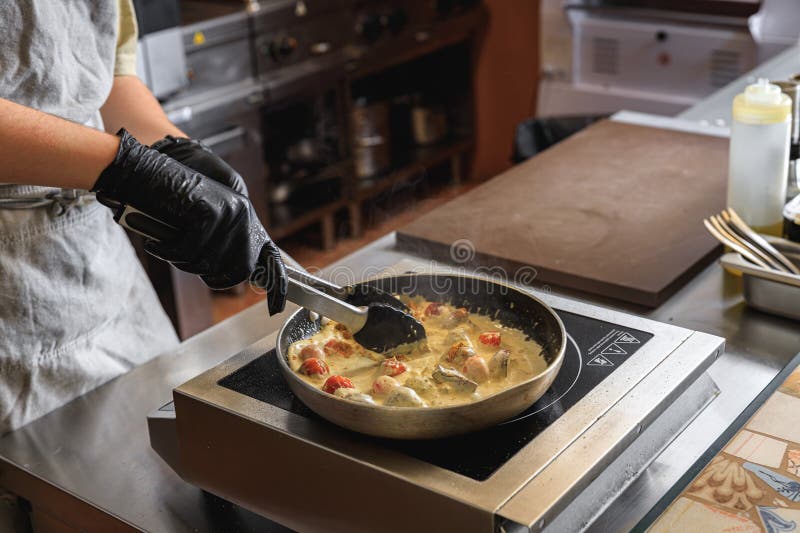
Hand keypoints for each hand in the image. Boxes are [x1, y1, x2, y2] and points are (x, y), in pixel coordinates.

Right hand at [93, 129, 286, 314]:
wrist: (143, 168)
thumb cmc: (166, 202)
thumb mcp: (199, 227)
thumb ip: (220, 246)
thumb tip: (234, 277)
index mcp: (245, 219)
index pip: (270, 258)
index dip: (276, 285)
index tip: (275, 307)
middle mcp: (244, 214)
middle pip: (238, 271)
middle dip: (208, 274)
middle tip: (182, 257)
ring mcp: (230, 211)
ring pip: (209, 263)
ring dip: (182, 260)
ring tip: (167, 242)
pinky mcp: (209, 210)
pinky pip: (190, 251)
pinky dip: (169, 250)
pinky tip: (158, 240)